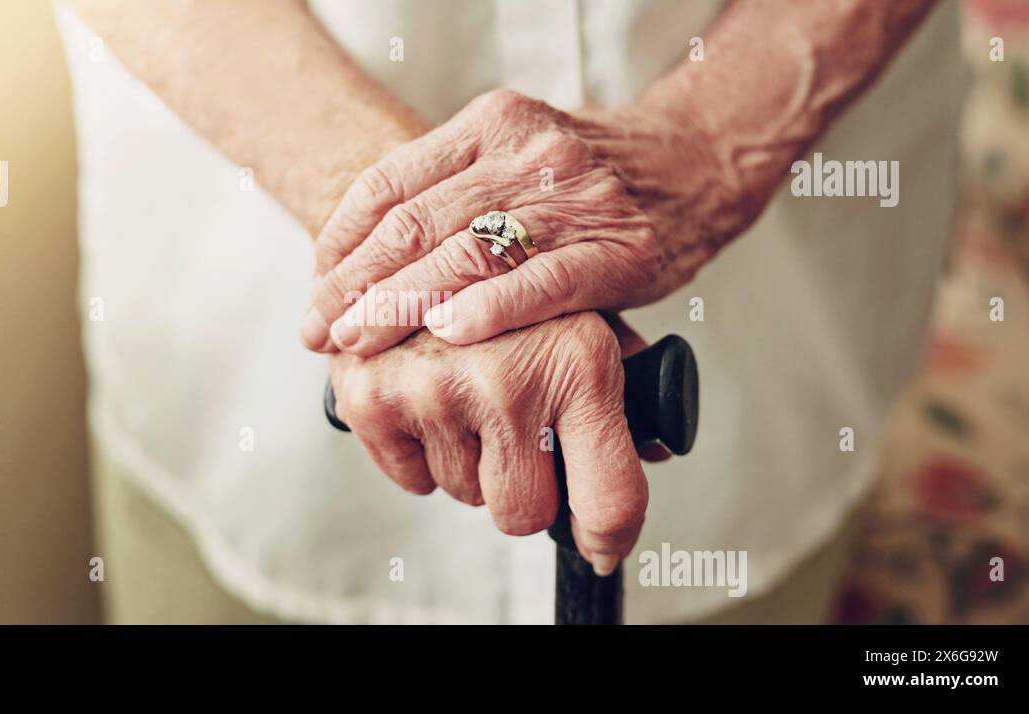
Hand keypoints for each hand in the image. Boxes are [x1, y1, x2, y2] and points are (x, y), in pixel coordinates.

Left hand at [300, 88, 743, 355]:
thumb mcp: (513, 159)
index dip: (342, 241)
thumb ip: (450, 193)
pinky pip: (542, 282)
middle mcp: (527, 152)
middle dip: (357, 283)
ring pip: (467, 252)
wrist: (694, 164)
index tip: (316, 288)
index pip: (391, 183)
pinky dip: (490, 309)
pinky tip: (448, 333)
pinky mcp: (617, 250)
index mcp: (490, 125)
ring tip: (359, 341)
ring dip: (401, 302)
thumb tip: (363, 262)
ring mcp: (574, 200)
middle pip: (417, 223)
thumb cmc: (590, 177)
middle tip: (320, 329)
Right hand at [329, 311, 651, 573]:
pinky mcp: (371, 395)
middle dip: (522, 485)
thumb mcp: (590, 318)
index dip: (606, 533)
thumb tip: (657, 447)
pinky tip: (427, 395)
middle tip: (515, 433)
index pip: (608, 497)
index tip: (600, 546)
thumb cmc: (518, 282)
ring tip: (466, 392)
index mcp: (581, 362)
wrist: (421, 223)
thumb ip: (627, 387)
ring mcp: (436, 388)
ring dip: (467, 458)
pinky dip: (418, 451)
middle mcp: (509, 377)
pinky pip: (411, 479)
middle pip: (524, 513)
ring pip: (464, 492)